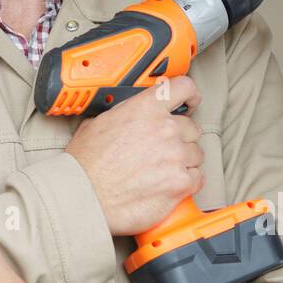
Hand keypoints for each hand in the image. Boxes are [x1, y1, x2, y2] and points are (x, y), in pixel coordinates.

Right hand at [65, 74, 205, 236]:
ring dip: (183, 161)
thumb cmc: (86, 163)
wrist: (84, 195)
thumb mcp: (99, 122)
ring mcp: (176, 156)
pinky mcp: (181, 183)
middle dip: (180, 138)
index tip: (191, 101)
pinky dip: (186, 183)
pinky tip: (168, 186)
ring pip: (195, 155)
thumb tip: (129, 115)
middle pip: (191, 128)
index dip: (190, 95)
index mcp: (146, 108)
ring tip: (161, 171)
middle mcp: (165, 128)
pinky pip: (197, 179)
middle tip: (161, 150)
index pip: (184, 87)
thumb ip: (125, 114)